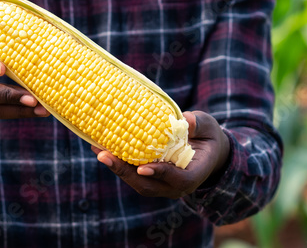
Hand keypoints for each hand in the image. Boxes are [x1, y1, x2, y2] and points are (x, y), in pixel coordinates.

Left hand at [93, 111, 229, 197]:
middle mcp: (176, 186)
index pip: (178, 179)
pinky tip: (104, 149)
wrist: (206, 150)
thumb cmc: (208, 135)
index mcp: (194, 174)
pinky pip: (134, 174)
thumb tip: (186, 120)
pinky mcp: (151, 178)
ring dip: (116, 168)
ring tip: (98, 150)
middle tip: (104, 156)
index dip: (161, 174)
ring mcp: (162, 185)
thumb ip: (199, 124)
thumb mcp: (208, 126)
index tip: (143, 167)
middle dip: (125, 172)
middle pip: (149, 186)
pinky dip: (119, 163)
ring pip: (137, 182)